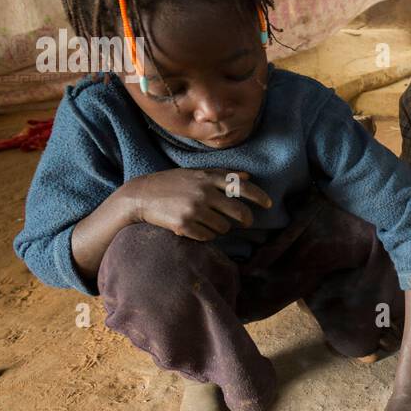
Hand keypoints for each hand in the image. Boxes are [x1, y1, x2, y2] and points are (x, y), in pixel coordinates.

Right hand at [123, 168, 271, 240]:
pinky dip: (206, 235)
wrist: (140, 195)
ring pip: (224, 228)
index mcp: (208, 177)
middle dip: (246, 220)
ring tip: (208, 221)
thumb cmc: (171, 183)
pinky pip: (208, 236)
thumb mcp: (196, 173)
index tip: (269, 204)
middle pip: (239, 213)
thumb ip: (222, 174)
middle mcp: (204, 192)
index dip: (259, 197)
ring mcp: (194, 209)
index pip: (242, 187)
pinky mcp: (185, 225)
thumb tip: (248, 176)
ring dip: (221, 228)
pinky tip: (196, 228)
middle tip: (246, 222)